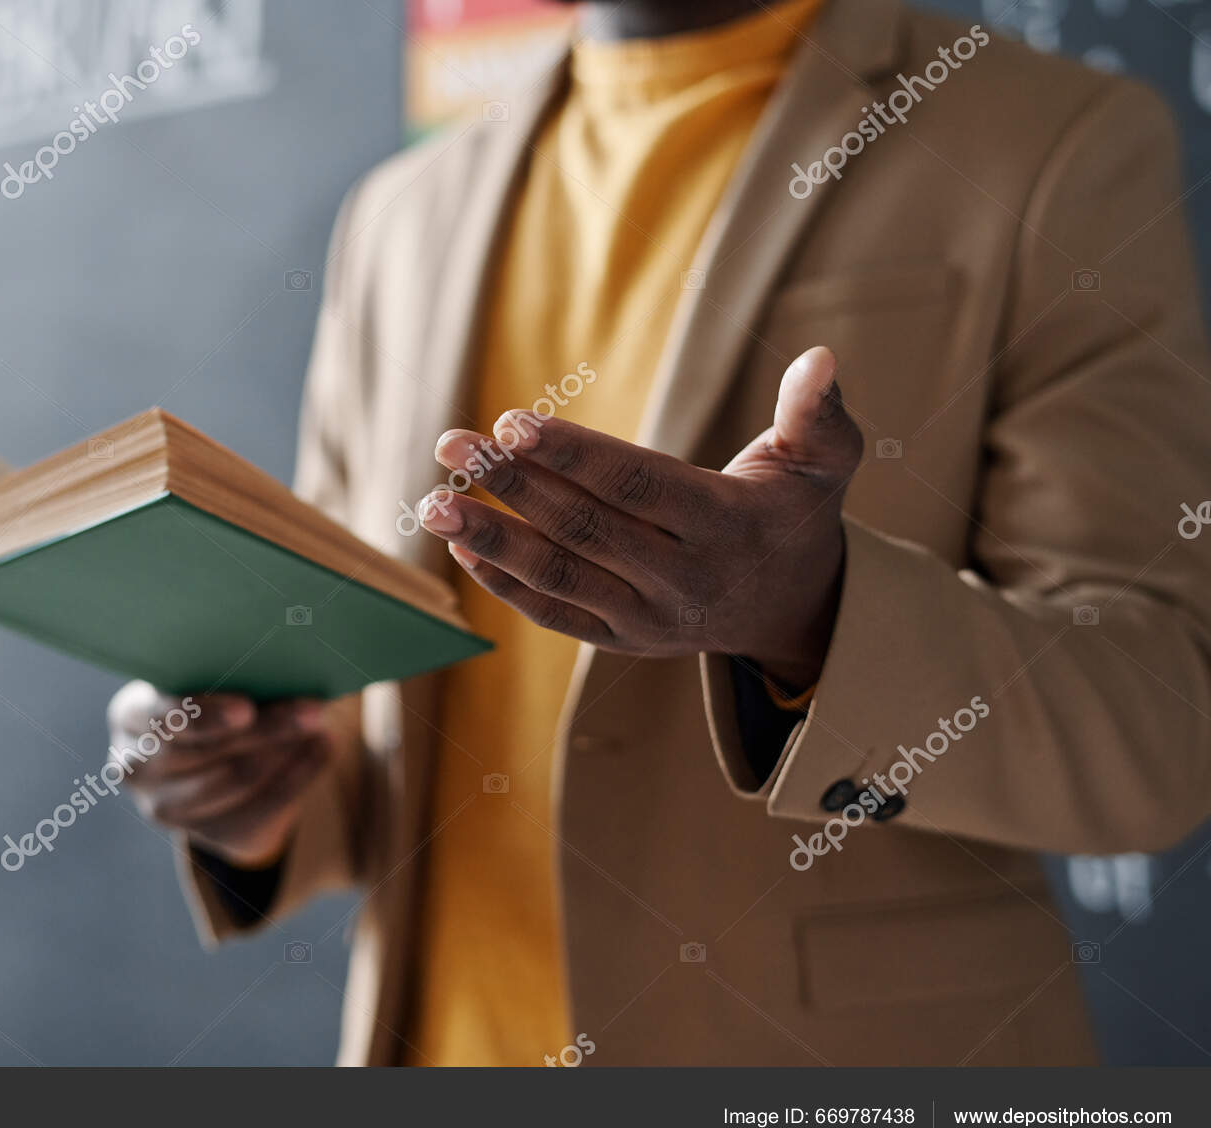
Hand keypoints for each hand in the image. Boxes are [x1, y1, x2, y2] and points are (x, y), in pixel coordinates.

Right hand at [107, 682, 334, 867]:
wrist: (216, 746)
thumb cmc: (215, 691)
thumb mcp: (212, 674)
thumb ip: (233, 668)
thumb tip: (284, 661)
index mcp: (131, 715)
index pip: (162, 718)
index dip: (206, 716)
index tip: (247, 709)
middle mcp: (137, 766)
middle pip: (207, 753)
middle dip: (267, 730)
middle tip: (313, 710)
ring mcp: (164, 808)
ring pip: (235, 782)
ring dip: (285, 754)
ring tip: (319, 727)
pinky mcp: (204, 835)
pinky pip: (256, 815)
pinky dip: (296, 780)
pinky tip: (321, 751)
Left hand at [415, 347, 860, 690]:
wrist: (792, 605)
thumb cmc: (793, 511)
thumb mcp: (823, 461)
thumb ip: (816, 413)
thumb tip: (820, 357)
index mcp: (726, 526)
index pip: (636, 487)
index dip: (573, 455)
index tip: (512, 422)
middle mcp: (683, 580)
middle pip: (585, 528)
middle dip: (513, 485)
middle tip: (453, 444)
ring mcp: (649, 618)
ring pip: (561, 576)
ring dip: (492, 540)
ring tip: (433, 501)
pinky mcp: (622, 641)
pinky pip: (557, 614)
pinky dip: (507, 585)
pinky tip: (462, 545)